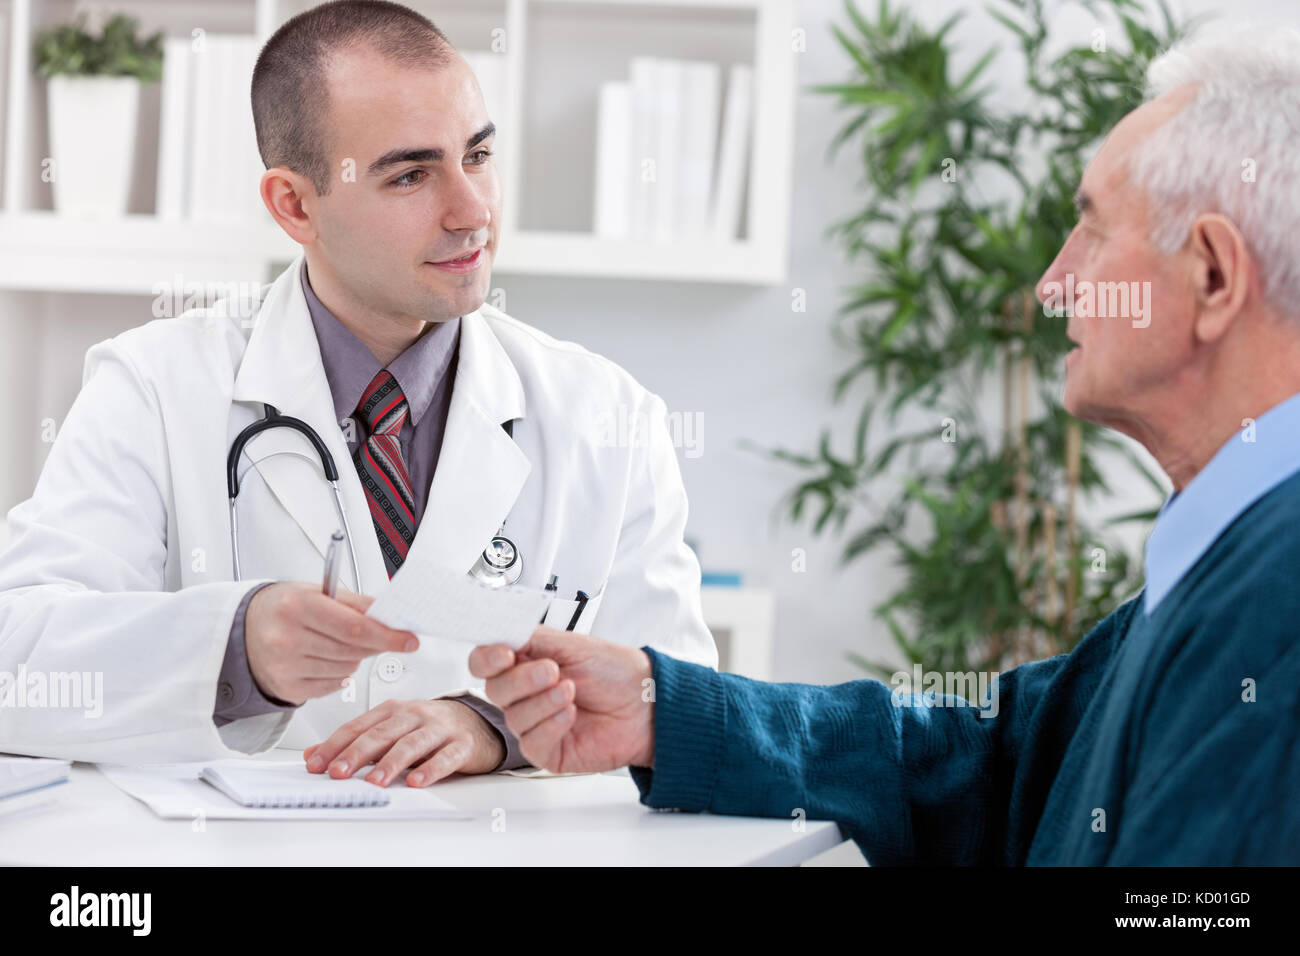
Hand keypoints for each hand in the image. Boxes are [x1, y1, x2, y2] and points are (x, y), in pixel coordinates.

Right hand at [244, 582, 418, 704]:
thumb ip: (354, 603)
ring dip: (353, 658)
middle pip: (353, 650)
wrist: (242, 631)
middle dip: (373, 644)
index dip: (388, 636)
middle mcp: (286, 638)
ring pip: (346, 669)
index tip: (409, 640)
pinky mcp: (286, 688)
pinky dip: (337, 673)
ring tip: (334, 643)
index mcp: (296, 606)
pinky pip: (331, 685)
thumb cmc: (282, 608)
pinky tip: (323, 659)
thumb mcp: (315, 591)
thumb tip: (390, 616)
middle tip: (374, 635)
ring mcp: (284, 667)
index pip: (354, 627)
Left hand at [303, 698, 505, 786]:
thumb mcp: (389, 729)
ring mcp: (438, 728)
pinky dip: (431, 769)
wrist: (474, 721)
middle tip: (339, 772)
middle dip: (357, 753)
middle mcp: (414, 715)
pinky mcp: (461, 744)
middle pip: (382, 734)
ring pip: (412, 744)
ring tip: (375, 781)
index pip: (358, 727)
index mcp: (392, 710)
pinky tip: (418, 781)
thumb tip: (314, 754)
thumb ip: (354, 741)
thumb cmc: (426, 727)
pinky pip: (446, 757)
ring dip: (391, 763)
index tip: (316, 764)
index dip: (335, 745)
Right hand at [468, 626, 653, 773]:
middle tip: (553, 671)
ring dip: (543, 701)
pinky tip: (571, 714)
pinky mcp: (547, 751)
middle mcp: (525, 694)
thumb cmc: (615, 672)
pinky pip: (531, 742)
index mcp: (525, 663)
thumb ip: (530, 637)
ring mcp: (535, 723)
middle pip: (494, 690)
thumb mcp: (570, 644)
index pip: (484, 662)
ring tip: (571, 691)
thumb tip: (498, 629)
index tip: (504, 654)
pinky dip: (551, 724)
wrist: (646, 703)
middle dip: (522, 679)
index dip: (487, 659)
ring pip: (513, 716)